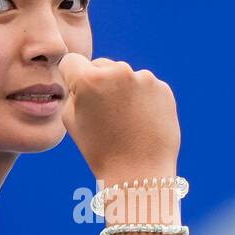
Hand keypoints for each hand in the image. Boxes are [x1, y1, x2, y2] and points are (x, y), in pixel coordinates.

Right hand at [58, 53, 179, 180]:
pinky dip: (142, 99)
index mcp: (90, 79)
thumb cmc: (100, 150)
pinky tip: (140, 122)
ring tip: (124, 121)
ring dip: (122, 90)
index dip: (71, 78)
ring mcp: (144, 78)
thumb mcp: (70, 119)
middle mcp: (118, 72)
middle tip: (103, 113)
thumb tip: (82, 76)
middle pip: (100, 66)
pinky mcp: (163, 88)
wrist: (139, 172)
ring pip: (125, 76)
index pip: (72, 62)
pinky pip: (145, 87)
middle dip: (99, 83)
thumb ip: (74, 91)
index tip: (77, 92)